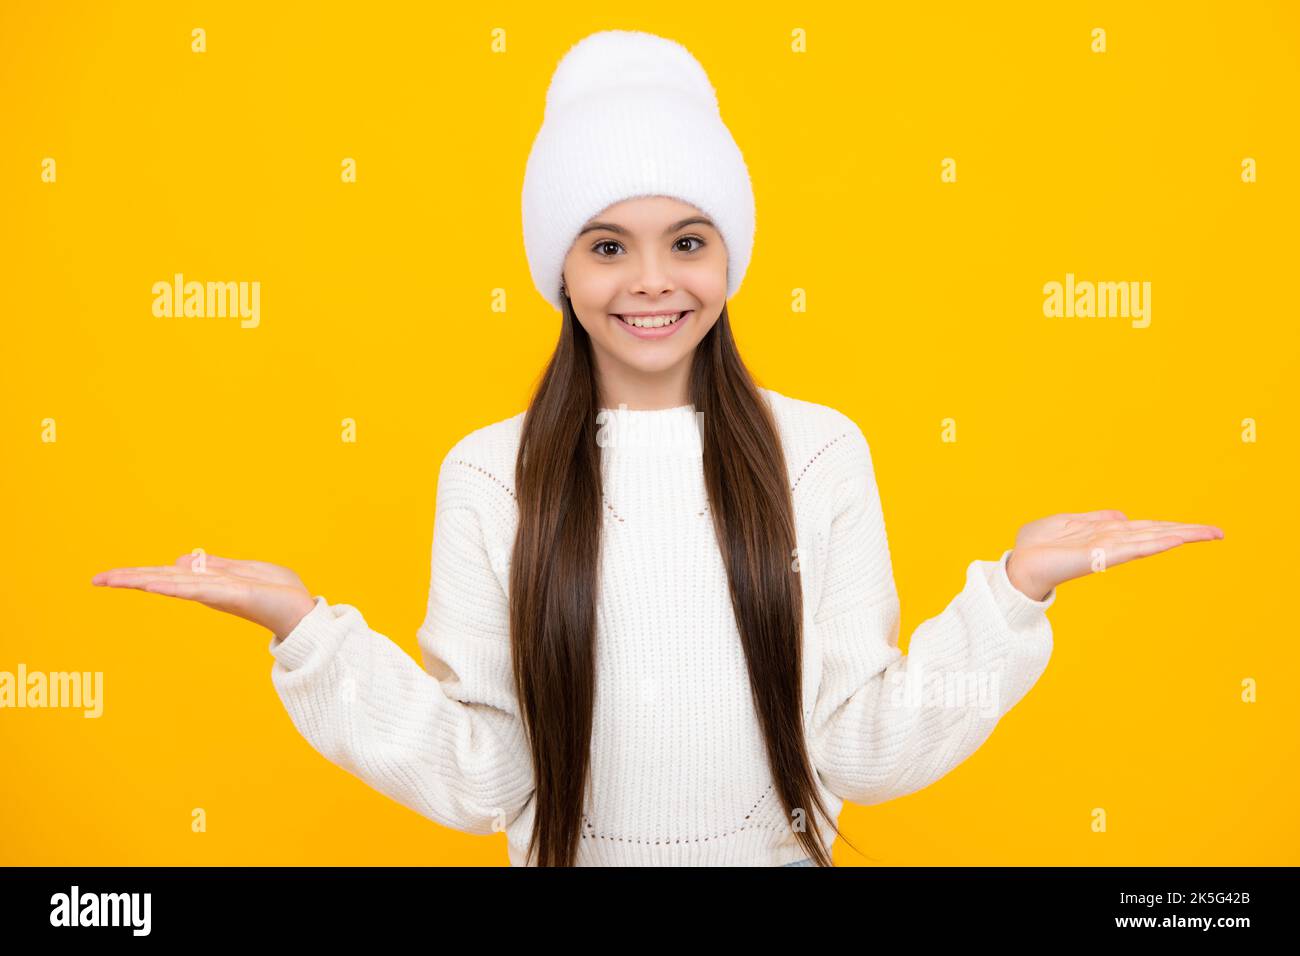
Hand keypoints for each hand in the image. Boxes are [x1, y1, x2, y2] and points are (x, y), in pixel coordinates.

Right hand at [91, 553, 318, 640]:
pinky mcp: (234, 596)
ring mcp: (219, 595)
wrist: (305, 613)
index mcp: (209, 583)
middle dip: (130, 578)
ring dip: (143, 580)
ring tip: (113, 579)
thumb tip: (179, 561)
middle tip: (96, 579)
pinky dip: (176, 585)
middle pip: (163, 580)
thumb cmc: (280, 593)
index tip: (108, 576)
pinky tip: (153, 583)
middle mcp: (209, 591)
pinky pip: (199, 589)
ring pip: (174, 584)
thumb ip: (216, 566)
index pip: (168, 575)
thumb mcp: (246, 570)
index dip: (139, 574)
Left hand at [1004, 510, 1224, 601]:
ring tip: (1208, 533)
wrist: (1019, 564)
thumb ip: (1095, 519)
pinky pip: (1131, 548)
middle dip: (1187, 532)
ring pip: (1150, 540)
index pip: (1146, 528)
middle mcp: (1112, 542)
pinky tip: (1173, 539)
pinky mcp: (1099, 556)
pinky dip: (1152, 543)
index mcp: (1106, 533)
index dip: (1172, 526)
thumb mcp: (1067, 522)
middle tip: (1219, 532)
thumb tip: (1123, 517)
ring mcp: (1108, 550)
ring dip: (1179, 535)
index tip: (1200, 528)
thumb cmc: (1038, 545)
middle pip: (1156, 533)